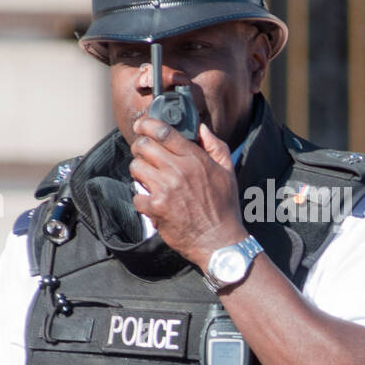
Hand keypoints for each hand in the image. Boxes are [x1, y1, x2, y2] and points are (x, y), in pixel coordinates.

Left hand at [129, 116, 246, 268]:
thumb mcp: (228, 172)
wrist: (219, 241)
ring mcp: (165, 189)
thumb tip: (202, 128)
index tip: (141, 124)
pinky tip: (153, 203)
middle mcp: (178, 170)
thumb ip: (215, 146)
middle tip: (144, 156)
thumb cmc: (224, 208)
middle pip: (143, 146)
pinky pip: (136, 196)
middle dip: (140, 148)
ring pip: (136, 167)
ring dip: (140, 173)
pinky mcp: (156, 207)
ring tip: (149, 180)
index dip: (147, 124)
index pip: (164, 132)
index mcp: (195, 159)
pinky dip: (142, 200)